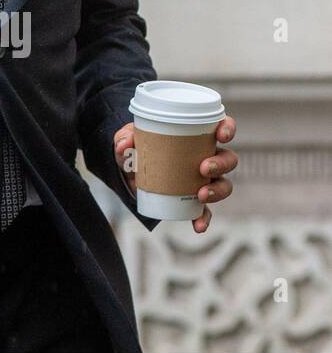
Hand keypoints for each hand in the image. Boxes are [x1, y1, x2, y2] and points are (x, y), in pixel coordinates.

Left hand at [113, 117, 237, 232]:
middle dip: (221, 164)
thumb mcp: (128, 138)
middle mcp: (206, 157)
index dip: (227, 128)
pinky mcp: (193, 199)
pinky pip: (205, 211)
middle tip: (203, 168)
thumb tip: (125, 145)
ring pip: (224, 184)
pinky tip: (198, 225)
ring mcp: (203, 180)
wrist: (130, 170)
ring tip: (200, 195)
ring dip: (217, 191)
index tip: (222, 135)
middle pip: (228, 159)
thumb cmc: (138, 146)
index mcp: (196, 137)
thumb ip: (125, 137)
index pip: (221, 127)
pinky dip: (203, 218)